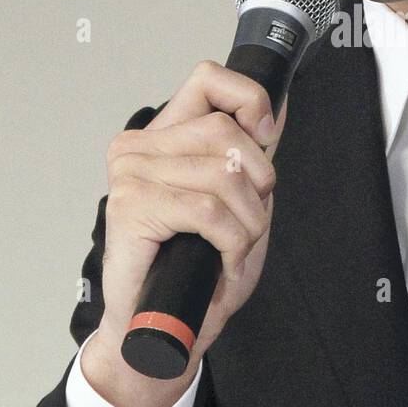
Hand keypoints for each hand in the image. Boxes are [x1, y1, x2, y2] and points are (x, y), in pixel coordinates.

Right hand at [89, 61, 287, 405]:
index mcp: (162, 136)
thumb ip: (248, 156)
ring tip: (235, 248)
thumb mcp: (236, 202)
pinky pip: (209, 211)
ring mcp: (130, 175)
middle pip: (227, 133)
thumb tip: (277, 109)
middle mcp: (138, 147)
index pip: (208, 79)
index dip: (250, 100)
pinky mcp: (131, 208)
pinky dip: (232, 242)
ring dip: (248, 221)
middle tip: (249, 221)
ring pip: (223, 174)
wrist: (162, 327)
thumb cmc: (196, 269)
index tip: (266, 137)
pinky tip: (222, 260)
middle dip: (259, 182)